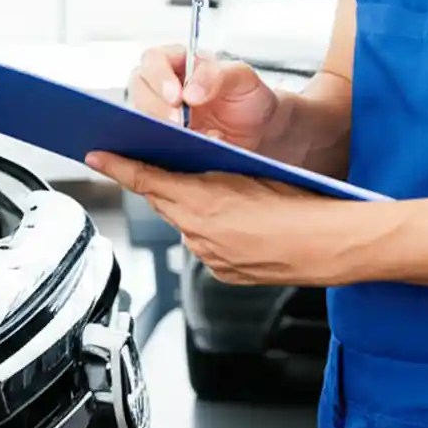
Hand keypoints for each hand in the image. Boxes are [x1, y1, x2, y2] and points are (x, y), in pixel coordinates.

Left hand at [86, 151, 379, 285]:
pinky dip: (213, 233)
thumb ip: (213, 173)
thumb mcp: (250, 172)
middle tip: (158, 165)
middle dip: (160, 185)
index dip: (118, 166)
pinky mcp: (223, 272)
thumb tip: (194, 170)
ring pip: (187, 224)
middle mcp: (198, 233)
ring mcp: (210, 256)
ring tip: (222, 198)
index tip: (96, 155)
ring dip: (193, 210)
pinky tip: (237, 225)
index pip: (146, 179)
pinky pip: (207, 246)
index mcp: (202, 201)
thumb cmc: (300, 203)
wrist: (331, 245)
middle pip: (164, 201)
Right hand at [127, 45, 287, 153]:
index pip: (154, 60)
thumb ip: (219, 75)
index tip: (177, 97)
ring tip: (186, 138)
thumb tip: (191, 91)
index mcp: (179, 62)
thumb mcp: (243, 78)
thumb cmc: (249, 97)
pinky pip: (150, 141)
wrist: (259, 129)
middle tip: (177, 122)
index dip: (160, 76)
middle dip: (156, 107)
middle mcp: (163, 85)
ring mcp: (160, 113)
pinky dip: (164, 147)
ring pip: (140, 116)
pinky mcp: (163, 138)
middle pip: (140, 88)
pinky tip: (185, 150)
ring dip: (157, 128)